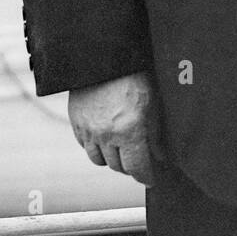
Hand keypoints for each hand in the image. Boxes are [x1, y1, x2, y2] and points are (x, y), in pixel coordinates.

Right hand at [67, 71, 161, 186]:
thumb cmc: (134, 76)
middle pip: (118, 167)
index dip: (146, 177)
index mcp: (130, 131)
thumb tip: (159, 157)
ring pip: (99, 160)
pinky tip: (105, 137)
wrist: (104, 56)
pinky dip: (95, 146)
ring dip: (111, 159)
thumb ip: (155, 134)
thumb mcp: (152, 103)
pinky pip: (85, 146)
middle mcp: (107, 135)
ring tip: (121, 149)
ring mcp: (89, 130)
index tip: (151, 179)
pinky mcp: (76, 122)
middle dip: (130, 166)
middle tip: (138, 160)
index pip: (137, 168)